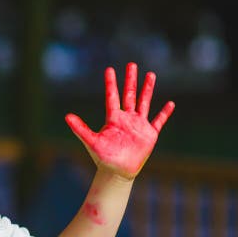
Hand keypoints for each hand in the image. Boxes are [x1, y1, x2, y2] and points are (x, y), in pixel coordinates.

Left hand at [65, 62, 174, 178]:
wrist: (117, 172)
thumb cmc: (103, 158)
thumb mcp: (91, 141)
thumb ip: (80, 128)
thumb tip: (66, 116)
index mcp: (113, 119)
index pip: (112, 97)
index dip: (111, 83)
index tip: (109, 69)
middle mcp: (126, 119)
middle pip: (129, 95)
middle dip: (131, 80)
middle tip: (131, 64)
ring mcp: (138, 125)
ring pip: (144, 102)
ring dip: (148, 89)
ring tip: (150, 74)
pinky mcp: (149, 134)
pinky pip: (158, 121)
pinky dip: (164, 113)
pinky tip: (170, 104)